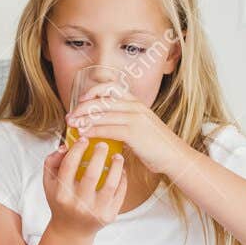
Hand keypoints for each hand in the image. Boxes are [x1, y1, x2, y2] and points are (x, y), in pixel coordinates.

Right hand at [43, 136, 126, 237]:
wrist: (72, 230)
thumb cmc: (61, 201)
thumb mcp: (49, 183)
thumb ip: (52, 162)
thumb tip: (65, 146)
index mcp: (61, 194)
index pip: (69, 167)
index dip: (77, 150)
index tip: (83, 140)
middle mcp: (77, 204)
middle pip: (92, 174)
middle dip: (99, 155)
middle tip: (103, 145)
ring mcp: (95, 211)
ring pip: (110, 184)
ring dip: (116, 166)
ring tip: (117, 156)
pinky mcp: (109, 216)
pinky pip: (120, 193)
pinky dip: (122, 179)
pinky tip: (121, 171)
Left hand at [65, 86, 190, 177]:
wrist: (175, 157)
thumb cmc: (156, 146)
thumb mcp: (140, 127)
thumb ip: (123, 122)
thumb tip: (102, 125)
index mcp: (136, 103)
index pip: (111, 87)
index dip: (93, 91)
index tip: (81, 100)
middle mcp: (135, 106)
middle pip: (102, 99)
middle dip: (82, 107)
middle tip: (70, 116)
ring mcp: (135, 118)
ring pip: (102, 113)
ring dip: (83, 119)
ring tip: (72, 125)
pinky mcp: (134, 132)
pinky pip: (107, 128)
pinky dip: (93, 130)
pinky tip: (83, 134)